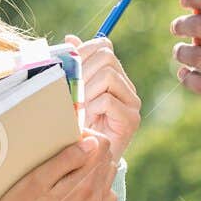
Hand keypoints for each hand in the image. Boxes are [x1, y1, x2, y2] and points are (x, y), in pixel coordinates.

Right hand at [0, 131, 118, 200]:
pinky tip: (81, 186)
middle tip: (69, 151)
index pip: (103, 146)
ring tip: (73, 167)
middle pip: (107, 159)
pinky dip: (99, 186)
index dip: (88, 136)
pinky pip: (107, 196)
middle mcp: (95, 198)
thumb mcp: (37, 178)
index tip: (71, 139)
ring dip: (96, 166)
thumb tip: (92, 143)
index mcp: (83, 184)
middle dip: (92, 149)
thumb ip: (66, 159)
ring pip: (109, 176)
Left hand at [63, 34, 140, 160]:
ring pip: (107, 75)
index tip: (68, 69)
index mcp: (113, 75)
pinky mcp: (131, 119)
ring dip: (85, 90)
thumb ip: (72, 66)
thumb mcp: (69, 91)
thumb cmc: (74, 125)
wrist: (85, 162)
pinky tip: (85, 119)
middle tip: (71, 92)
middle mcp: (126, 86)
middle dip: (83, 71)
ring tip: (78, 108)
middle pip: (106, 56)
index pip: (103, 46)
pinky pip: (108, 99)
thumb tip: (70, 38)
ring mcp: (132, 102)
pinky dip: (91, 107)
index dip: (82, 51)